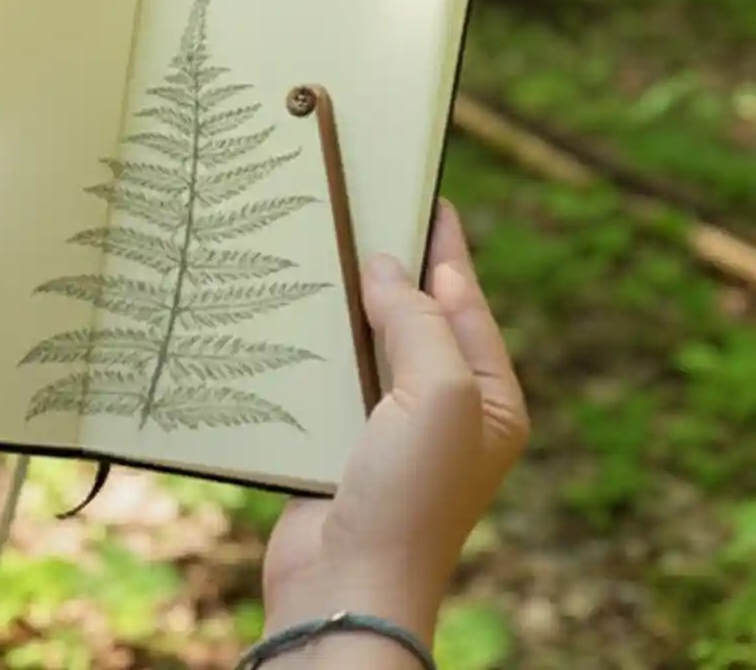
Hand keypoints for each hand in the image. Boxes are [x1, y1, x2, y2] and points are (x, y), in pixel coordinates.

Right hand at [260, 200, 529, 663]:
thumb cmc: (410, 496)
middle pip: (417, 321)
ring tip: (323, 253)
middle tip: (368, 212)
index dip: (446, 250)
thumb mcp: (440, 395)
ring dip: (346, 306)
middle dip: (393, 270)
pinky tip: (290, 315)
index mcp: (490, 400)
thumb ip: (417, 323)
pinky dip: (312, 346)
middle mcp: (444, 413)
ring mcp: (388, 429)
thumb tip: (384, 270)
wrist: (344, 583)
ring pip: (367, 346)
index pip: (467, 305)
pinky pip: (327, 379)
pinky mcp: (335, 443)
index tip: (427, 197)